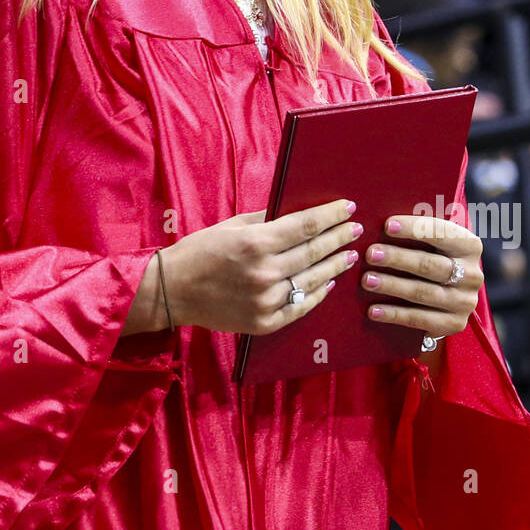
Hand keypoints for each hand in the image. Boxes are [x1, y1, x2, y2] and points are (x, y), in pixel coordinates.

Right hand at [161, 198, 361, 335]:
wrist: (173, 290)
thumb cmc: (200, 251)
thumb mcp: (231, 226)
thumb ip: (265, 219)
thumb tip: (296, 211)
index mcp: (256, 242)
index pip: (305, 226)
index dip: (330, 216)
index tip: (348, 207)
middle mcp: (265, 271)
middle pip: (314, 252)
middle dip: (339, 238)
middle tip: (356, 229)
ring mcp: (266, 300)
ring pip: (312, 280)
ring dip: (335, 266)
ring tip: (350, 255)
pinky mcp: (264, 322)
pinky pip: (300, 307)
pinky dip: (317, 294)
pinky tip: (329, 283)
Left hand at [362, 213, 483, 338]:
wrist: (451, 293)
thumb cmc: (433, 255)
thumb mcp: (434, 240)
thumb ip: (417, 230)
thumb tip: (380, 218)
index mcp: (470, 246)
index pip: (441, 233)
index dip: (414, 228)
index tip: (387, 225)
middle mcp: (472, 274)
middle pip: (430, 265)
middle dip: (397, 258)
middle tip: (370, 254)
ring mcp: (464, 302)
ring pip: (423, 293)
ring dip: (392, 286)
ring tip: (367, 280)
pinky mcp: (454, 324)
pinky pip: (420, 319)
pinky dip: (394, 314)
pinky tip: (373, 310)